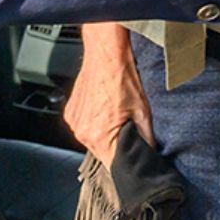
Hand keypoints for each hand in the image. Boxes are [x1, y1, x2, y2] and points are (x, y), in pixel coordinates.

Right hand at [62, 22, 154, 165]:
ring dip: (103, 134)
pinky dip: (94, 122)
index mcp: (99, 136)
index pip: (112, 166)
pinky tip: (104, 108)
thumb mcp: (143, 112)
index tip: (131, 159)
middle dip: (115, 146)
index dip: (124, 164)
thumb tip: (149, 154)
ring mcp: (74, 122)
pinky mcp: (70, 113)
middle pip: (102, 153)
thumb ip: (146, 139)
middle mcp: (82, 132)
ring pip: (92, 140)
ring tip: (114, 114)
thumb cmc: (123, 78)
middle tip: (126, 128)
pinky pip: (84, 127)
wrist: (106, 54)